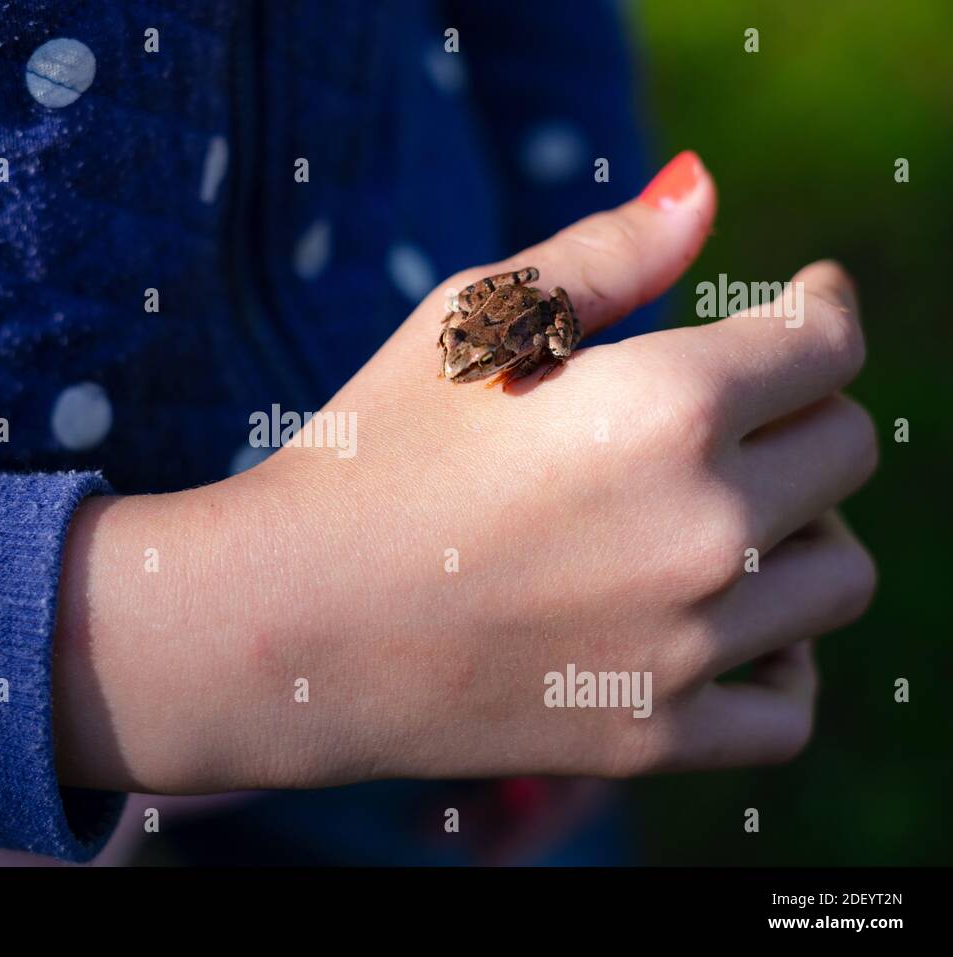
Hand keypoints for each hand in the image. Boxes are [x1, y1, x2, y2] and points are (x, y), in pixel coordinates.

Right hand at [53, 152, 876, 792]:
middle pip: (847, 451)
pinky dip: (781, 661)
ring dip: (802, 532)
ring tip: (730, 518)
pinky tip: (731, 628)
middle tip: (736, 410)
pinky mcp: (654, 733)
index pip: (826, 342)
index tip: (805, 301)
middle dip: (805, 411)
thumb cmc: (368, 455)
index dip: (823, 305)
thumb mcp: (468, 324)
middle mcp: (704, 529)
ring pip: (837, 577)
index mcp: (666, 406)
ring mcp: (687, 645)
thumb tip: (704, 190)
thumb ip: (604, 252)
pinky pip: (790, 706)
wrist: (284, 626)